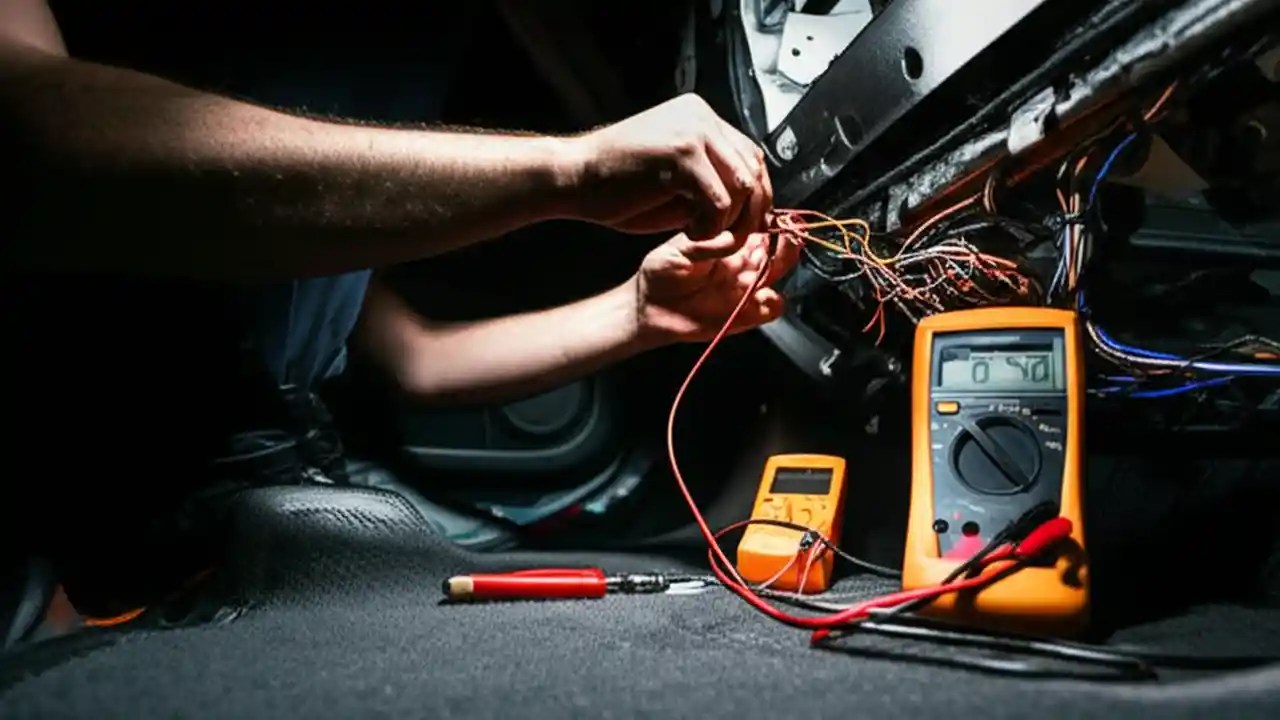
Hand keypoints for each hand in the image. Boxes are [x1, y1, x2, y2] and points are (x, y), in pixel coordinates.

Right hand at [563, 94, 772, 238]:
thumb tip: (749, 208)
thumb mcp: (674, 177)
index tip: (744, 224)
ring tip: (703, 235)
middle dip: (750, 213)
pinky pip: (720, 202)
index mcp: (699, 117)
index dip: (755, 195)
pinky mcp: (683, 155)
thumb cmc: (616, 184)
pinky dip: (710, 228)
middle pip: (753, 169)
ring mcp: (693, 132)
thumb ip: (711, 182)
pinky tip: (688, 233)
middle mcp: (702, 117)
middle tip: (730, 239)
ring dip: (729, 222)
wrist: (574, 178)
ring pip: (743, 187)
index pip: (750, 155)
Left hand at [632, 231, 800, 344]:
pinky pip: (772, 308)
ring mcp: (746, 288)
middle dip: (784, 235)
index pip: (757, 226)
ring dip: (785, 259)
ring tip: (779, 249)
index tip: (767, 211)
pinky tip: (761, 292)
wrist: (649, 307)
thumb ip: (707, 244)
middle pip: (777, 246)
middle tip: (783, 228)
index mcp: (728, 244)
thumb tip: (732, 238)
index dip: (766, 218)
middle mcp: (742, 263)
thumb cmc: (661, 273)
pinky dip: (773, 300)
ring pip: (779, 271)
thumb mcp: (679, 249)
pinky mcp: (746, 315)